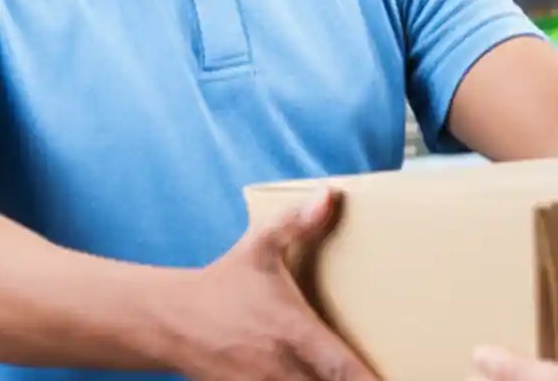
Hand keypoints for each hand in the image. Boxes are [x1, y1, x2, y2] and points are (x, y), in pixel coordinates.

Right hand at [174, 189, 377, 380]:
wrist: (170, 321)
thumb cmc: (223, 284)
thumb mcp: (259, 247)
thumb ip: (297, 223)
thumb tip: (328, 195)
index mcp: (294, 332)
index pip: (341, 369)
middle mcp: (283, 368)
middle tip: (387, 376)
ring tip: (356, 379)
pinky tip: (313, 380)